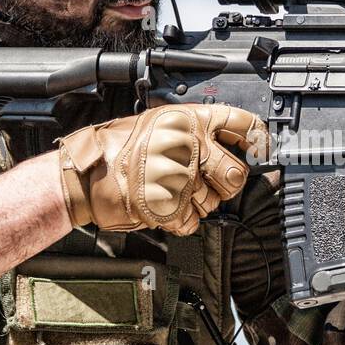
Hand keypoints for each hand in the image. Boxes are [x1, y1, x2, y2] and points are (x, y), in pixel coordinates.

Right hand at [58, 104, 268, 234]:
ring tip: (173, 191)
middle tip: (211, 182)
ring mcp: (181, 180)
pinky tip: (165, 206)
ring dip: (199, 203)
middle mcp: (188, 148)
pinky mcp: (172, 208)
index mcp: (187, 121)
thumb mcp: (157, 122)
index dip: (257, 137)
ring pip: (215, 202)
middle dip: (227, 183)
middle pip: (236, 174)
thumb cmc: (115, 149)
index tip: (260, 146)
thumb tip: (226, 140)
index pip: (241, 123)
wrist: (85, 176)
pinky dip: (182, 220)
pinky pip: (194, 222)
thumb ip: (191, 130)